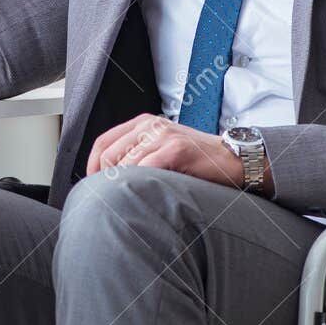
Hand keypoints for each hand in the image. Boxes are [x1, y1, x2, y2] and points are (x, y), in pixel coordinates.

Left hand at [85, 113, 259, 190]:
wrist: (233, 160)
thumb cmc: (197, 161)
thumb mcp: (162, 149)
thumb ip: (138, 154)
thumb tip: (108, 177)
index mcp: (143, 123)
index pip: (104, 141)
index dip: (92, 164)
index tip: (92, 184)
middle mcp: (150, 125)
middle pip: (110, 152)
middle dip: (103, 178)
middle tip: (105, 198)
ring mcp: (163, 134)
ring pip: (126, 162)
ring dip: (121, 184)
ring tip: (122, 201)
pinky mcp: (176, 148)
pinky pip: (146, 167)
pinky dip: (139, 182)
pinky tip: (141, 194)